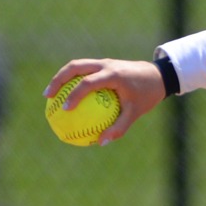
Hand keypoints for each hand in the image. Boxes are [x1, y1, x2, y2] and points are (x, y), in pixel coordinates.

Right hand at [44, 58, 167, 144]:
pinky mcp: (102, 64)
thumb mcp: (136, 113)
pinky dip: (71, 80)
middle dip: (58, 80)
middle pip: (75, 67)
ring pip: (76, 65)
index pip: (88, 83)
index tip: (66, 109)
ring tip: (50, 95)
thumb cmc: (147, 95)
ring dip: (61, 77)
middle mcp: (105, 64)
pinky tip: (64, 95)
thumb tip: (101, 143)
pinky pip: (83, 70)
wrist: (158, 75)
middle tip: (48, 97)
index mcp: (113, 75)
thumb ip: (119, 128)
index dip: (75, 95)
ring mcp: (103, 62)